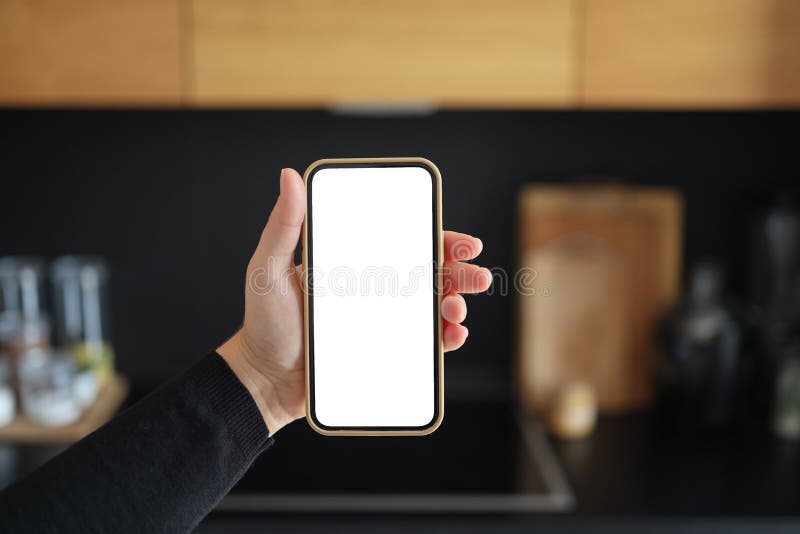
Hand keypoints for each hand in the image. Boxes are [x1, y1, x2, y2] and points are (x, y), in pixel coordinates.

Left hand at [217, 168, 491, 434]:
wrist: (264, 379)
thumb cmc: (265, 322)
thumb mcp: (269, 269)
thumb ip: (283, 226)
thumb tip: (290, 176)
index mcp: (354, 261)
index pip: (403, 242)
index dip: (438, 238)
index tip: (462, 241)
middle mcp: (373, 288)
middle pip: (429, 273)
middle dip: (461, 272)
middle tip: (477, 276)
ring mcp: (382, 320)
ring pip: (433, 307)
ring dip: (457, 304)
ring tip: (457, 309)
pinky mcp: (385, 350)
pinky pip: (424, 343)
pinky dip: (445, 339)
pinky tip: (451, 336)